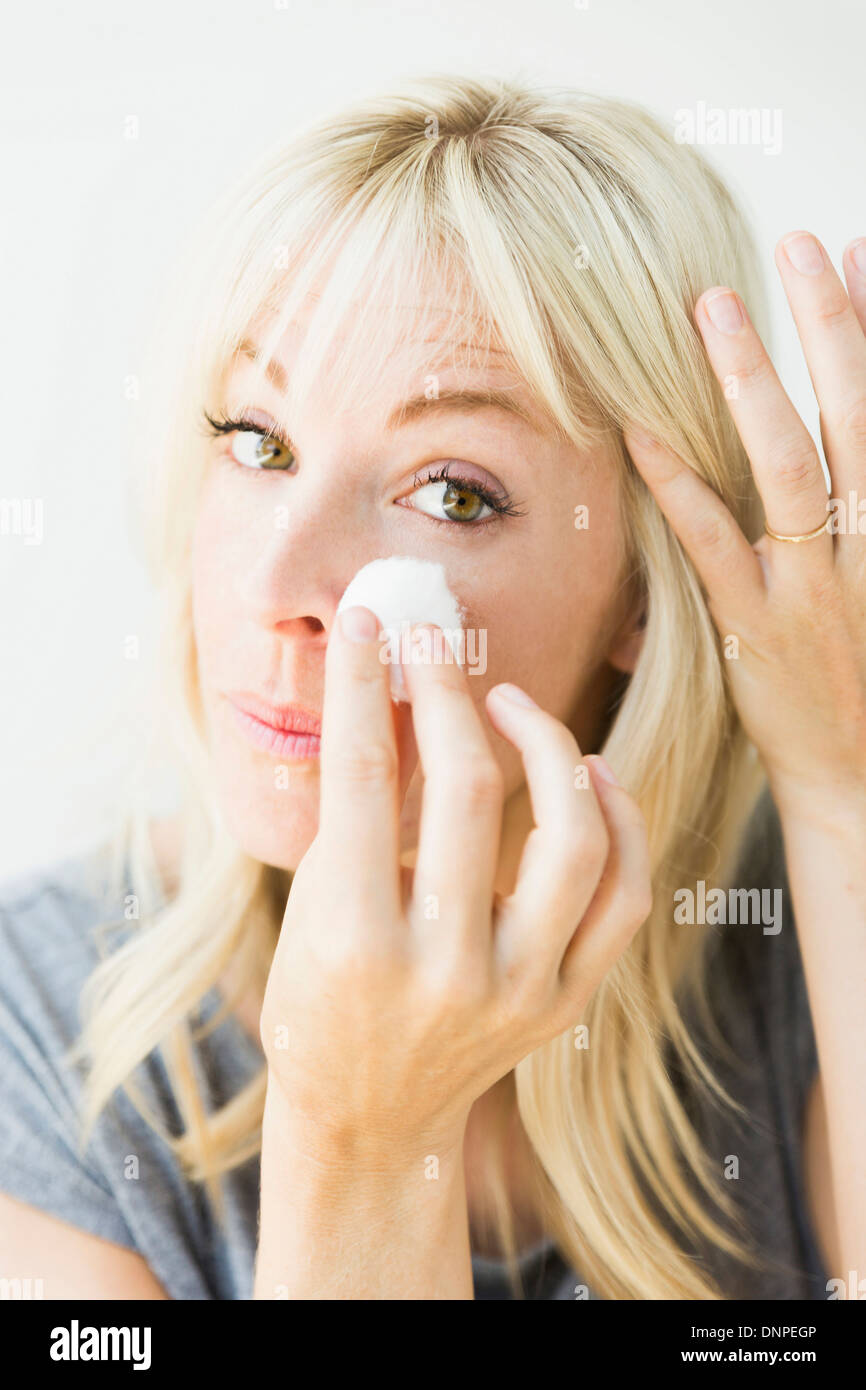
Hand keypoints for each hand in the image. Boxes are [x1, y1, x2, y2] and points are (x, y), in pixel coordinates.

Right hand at [259, 607, 650, 1162]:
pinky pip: (623, 896)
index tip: (375, 624)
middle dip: (450, 695)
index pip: (363, 776)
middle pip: (469, 792)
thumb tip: (400, 690)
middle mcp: (440, 968)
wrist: (371, 1114)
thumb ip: (365, 804)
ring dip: (549, 747)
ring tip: (514, 705)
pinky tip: (591, 774)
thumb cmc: (322, 995)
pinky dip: (621, 824)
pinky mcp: (564, 1004)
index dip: (368, 684)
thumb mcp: (317, 901)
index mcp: (353, 938)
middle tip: (438, 646)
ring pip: (573, 839)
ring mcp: (515, 990)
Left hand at [625, 232, 865, 823]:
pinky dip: (679, 483)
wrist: (862, 783)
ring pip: (793, 466)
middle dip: (832, 327)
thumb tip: (834, 461)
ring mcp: (813, 585)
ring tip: (718, 307)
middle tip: (801, 244)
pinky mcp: (755, 627)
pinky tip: (641, 430)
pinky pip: (714, 542)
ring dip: (755, 382)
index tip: (858, 252)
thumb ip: (856, 512)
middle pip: (858, 417)